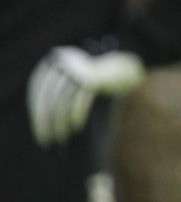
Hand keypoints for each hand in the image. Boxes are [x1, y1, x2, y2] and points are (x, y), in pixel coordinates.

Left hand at [27, 46, 146, 147]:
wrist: (121, 69)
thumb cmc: (91, 83)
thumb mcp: (68, 86)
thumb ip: (53, 97)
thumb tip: (40, 124)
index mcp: (53, 61)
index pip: (38, 91)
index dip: (37, 114)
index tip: (39, 134)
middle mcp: (63, 61)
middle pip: (50, 96)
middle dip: (46, 121)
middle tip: (47, 141)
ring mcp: (78, 67)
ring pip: (64, 99)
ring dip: (61, 122)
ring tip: (63, 137)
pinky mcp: (92, 76)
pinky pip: (80, 99)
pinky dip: (77, 114)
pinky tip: (77, 126)